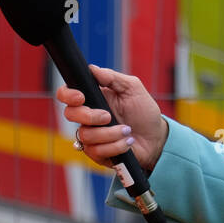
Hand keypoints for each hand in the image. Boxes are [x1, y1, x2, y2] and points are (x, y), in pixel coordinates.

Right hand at [55, 64, 169, 173]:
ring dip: (109, 134)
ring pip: (85, 136)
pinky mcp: (97, 153)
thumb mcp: (133, 89)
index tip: (81, 97)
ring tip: (127, 130)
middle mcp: (88, 117)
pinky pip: (96, 151)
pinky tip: (127, 142)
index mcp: (93, 97)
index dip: (67, 94)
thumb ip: (113, 78)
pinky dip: (115, 146)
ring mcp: (92, 136)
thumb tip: (93, 69)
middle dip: (89, 116)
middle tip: (108, 116)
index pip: (67, 93)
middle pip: (70, 114)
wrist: (156, 137)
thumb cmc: (144, 111)